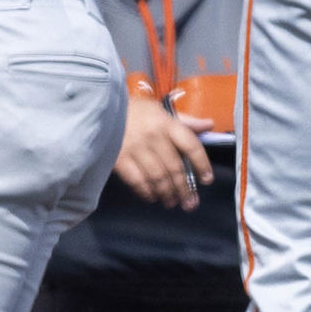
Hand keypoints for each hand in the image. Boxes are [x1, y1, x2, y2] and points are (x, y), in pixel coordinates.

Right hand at [112, 88, 216, 209]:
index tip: (206, 180)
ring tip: (172, 202)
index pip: (191, 146)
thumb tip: (210, 125)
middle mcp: (154, 136)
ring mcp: (136, 149)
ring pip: (157, 177)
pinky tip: (152, 197)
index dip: (202, 164)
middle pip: (174, 168)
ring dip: (167, 193)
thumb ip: (185, 121)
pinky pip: (137, 181)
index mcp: (167, 123)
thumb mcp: (161, 110)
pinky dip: (146, 192)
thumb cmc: (135, 110)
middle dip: (184, 188)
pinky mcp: (119, 159)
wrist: (100, 109)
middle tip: (190, 203)